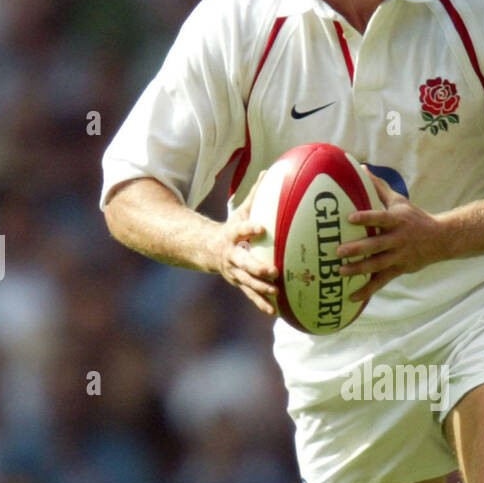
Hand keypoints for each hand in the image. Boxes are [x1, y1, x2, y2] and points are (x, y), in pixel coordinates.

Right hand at [213, 171, 278, 316]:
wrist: (207, 250)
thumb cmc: (232, 229)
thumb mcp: (241, 211)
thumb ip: (257, 195)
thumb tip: (270, 171)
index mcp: (232, 236)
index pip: (240, 231)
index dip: (249, 229)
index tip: (261, 228)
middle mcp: (232, 256)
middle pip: (244, 263)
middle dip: (258, 268)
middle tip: (273, 271)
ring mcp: (234, 272)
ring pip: (247, 282)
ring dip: (261, 289)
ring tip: (275, 293)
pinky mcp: (239, 283)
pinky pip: (251, 295)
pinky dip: (261, 303)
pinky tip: (274, 312)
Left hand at [337, 168, 443, 301]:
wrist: (441, 239)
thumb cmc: (414, 217)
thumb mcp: (399, 201)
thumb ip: (378, 187)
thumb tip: (361, 167)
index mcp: (397, 220)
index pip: (380, 218)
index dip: (366, 218)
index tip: (350, 218)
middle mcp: (398, 239)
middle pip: (376, 245)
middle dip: (358, 249)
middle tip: (338, 251)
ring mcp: (399, 256)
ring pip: (377, 265)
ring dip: (359, 269)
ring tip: (341, 272)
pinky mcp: (399, 269)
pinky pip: (382, 281)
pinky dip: (367, 290)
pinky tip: (352, 296)